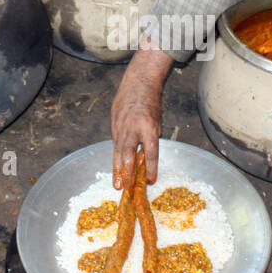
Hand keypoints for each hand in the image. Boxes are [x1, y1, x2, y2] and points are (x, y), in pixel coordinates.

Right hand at [111, 46, 171, 188]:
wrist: (138, 85)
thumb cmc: (151, 105)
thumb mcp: (156, 122)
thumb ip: (150, 141)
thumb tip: (144, 161)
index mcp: (149, 127)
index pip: (151, 152)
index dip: (150, 168)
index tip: (150, 181)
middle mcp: (134, 128)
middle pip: (130, 154)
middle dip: (128, 172)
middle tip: (127, 187)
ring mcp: (121, 127)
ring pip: (119, 152)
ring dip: (118, 170)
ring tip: (117, 185)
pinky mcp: (114, 125)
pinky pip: (115, 145)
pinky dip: (116, 159)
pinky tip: (116, 171)